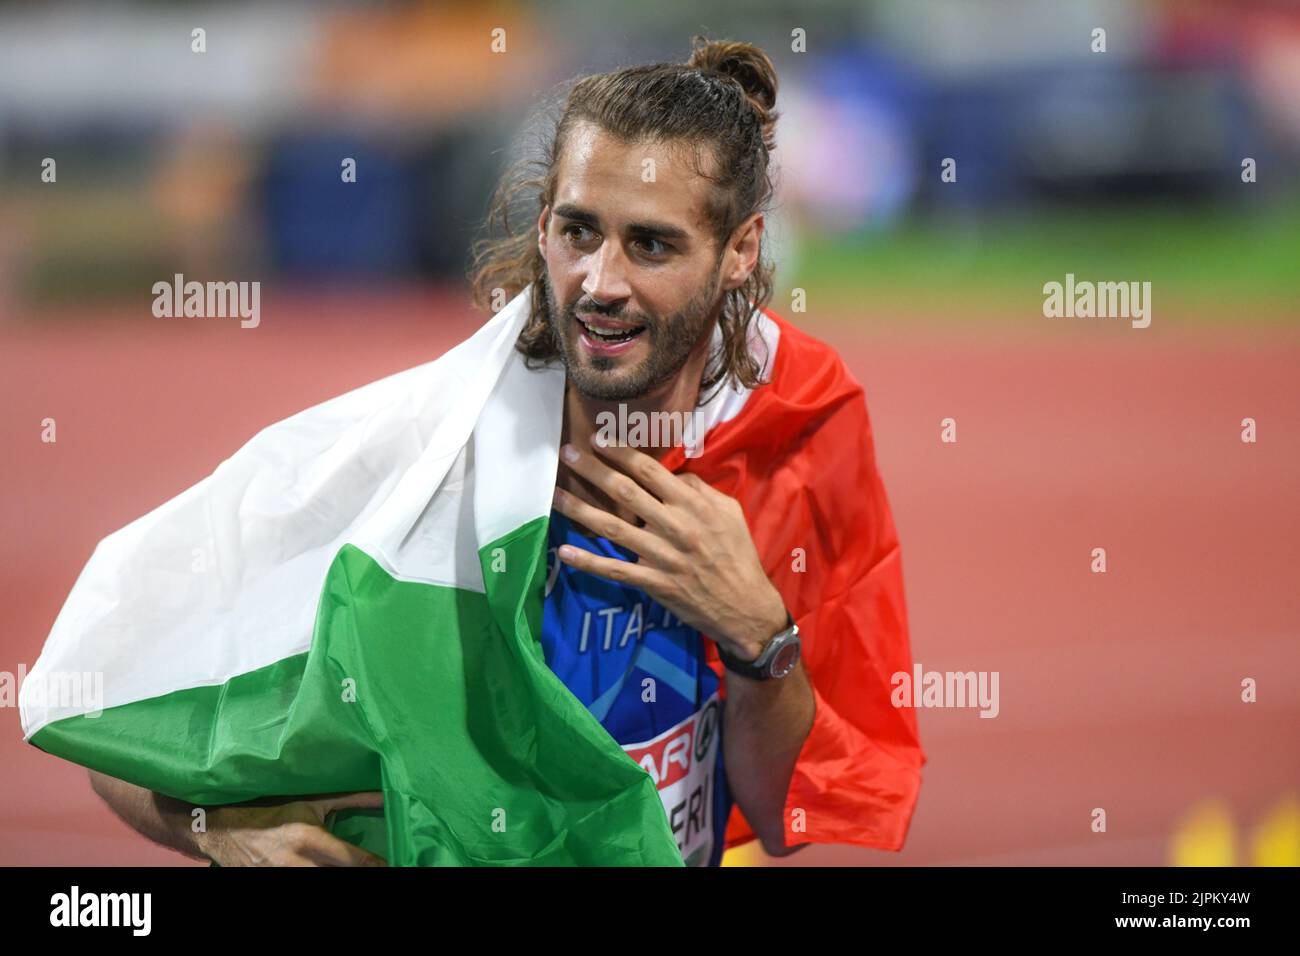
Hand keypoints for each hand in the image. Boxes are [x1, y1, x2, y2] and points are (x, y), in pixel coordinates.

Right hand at [197, 791, 386, 866]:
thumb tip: (385, 794)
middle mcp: (297, 862)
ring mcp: (282, 877)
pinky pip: (298, 887)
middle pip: (338, 876)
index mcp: (309, 838)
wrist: (226, 830)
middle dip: (358, 873)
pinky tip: (325, 872)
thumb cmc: (276, 812)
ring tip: (353, 871)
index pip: (352, 858)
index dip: (375, 864)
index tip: (392, 864)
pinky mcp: (270, 884)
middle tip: (374, 868)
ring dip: (337, 877)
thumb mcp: (312, 802)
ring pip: (320, 883)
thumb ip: (351, 799)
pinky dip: (316, 880)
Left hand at [553, 435, 787, 659]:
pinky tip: (565, 550)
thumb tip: (673, 474)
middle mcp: (674, 525)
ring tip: (555, 493)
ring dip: (580, 509)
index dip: (621, 452)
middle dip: (593, 470)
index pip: (649, 471)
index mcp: (692, 504)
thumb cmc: (737, 554)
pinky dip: (588, 561)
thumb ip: (700, 489)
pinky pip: (615, 570)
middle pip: (625, 492)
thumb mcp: (729, 511)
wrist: (745, 606)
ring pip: (612, 528)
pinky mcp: (654, 582)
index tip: (598, 440)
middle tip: (567, 453)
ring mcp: (661, 556)